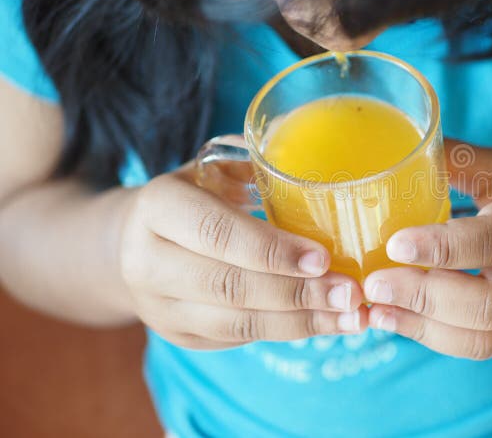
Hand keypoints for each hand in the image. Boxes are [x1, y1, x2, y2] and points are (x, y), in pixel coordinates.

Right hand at [118, 165, 366, 349]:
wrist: (134, 243)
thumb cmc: (195, 196)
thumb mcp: (213, 168)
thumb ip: (257, 165)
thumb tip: (318, 157)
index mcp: (157, 207)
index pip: (216, 233)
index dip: (271, 249)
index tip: (322, 258)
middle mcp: (148, 263)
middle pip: (230, 286)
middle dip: (298, 292)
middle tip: (351, 292)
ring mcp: (161, 307)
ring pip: (239, 322)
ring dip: (304, 322)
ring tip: (352, 315)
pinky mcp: (182, 336)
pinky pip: (242, 337)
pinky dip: (292, 331)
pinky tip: (331, 322)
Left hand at [365, 140, 491, 359]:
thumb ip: (457, 158)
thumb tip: (393, 150)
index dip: (443, 248)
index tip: (394, 244)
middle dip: (424, 298)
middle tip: (374, 283)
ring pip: (487, 336)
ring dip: (424, 327)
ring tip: (376, 310)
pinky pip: (484, 345)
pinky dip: (436, 338)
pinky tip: (399, 320)